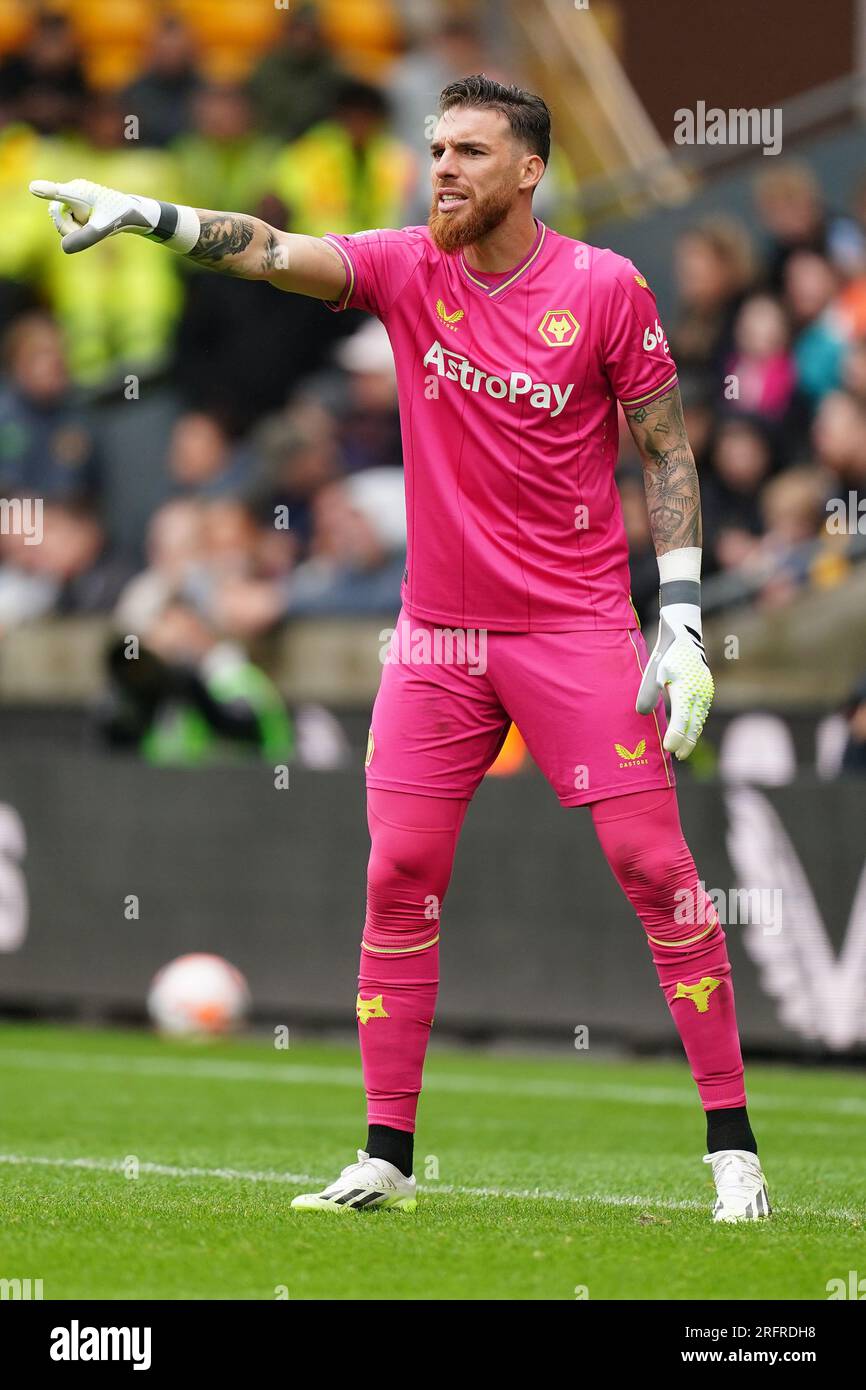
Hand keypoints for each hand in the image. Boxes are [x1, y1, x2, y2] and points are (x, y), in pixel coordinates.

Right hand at [29, 178, 158, 252]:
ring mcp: (72, 196)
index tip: (33, 188)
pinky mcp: (73, 204)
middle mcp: (73, 190)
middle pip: (56, 215)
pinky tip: (88, 222)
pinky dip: (75, 228)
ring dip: (73, 228)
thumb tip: (64, 248)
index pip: (60, 193)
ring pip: (60, 220)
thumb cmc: (119, 217)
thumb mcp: (103, 230)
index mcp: (80, 192)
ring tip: (91, 223)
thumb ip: (84, 238)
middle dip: (69, 227)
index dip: (46, 191)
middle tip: (87, 226)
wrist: (130, 212)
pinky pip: (66, 221)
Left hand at [636, 612, 713, 760]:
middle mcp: (700, 694)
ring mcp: (706, 691)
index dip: (676, 738)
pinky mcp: (705, 688)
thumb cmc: (666, 653)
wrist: (684, 633)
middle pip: (695, 725)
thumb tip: (642, 713)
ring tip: (683, 748)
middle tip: (678, 756)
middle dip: (687, 742)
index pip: (682, 723)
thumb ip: (647, 693)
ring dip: (692, 734)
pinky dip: (696, 723)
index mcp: (687, 692)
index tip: (668, 749)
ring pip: (700, 719)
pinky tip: (689, 728)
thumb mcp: (654, 671)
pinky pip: (702, 711)